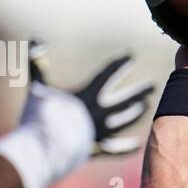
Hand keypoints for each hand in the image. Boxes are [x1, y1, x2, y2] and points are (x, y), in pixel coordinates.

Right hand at [30, 41, 154, 155]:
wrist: (44, 149)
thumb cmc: (39, 115)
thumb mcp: (38, 85)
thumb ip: (38, 63)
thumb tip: (35, 37)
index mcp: (88, 96)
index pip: (108, 75)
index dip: (119, 65)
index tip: (131, 55)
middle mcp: (100, 113)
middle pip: (125, 100)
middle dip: (139, 91)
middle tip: (153, 85)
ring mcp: (101, 132)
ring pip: (125, 121)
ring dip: (135, 113)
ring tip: (146, 106)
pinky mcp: (98, 149)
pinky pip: (116, 149)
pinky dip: (126, 147)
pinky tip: (138, 145)